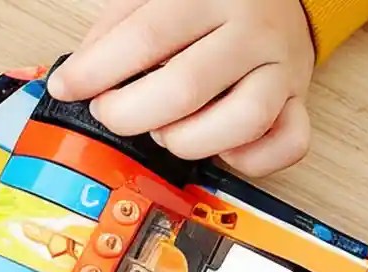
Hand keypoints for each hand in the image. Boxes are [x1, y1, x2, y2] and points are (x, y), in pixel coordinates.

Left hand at [48, 0, 315, 177]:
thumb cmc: (206, 2)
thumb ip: (114, 32)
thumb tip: (76, 80)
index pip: (146, 37)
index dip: (97, 71)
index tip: (67, 88)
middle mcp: (252, 30)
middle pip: (186, 87)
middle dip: (132, 114)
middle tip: (111, 114)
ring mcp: (282, 68)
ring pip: (243, 120)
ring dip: (189, 141)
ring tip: (165, 133)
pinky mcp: (300, 101)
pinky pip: (288, 144)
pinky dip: (248, 159)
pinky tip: (219, 146)